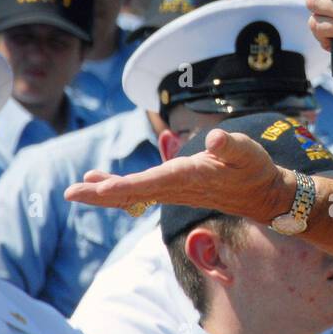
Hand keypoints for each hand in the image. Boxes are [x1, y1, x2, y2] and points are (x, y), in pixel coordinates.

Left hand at [64, 128, 293, 223]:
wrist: (263, 194)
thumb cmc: (254, 169)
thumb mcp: (246, 151)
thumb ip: (230, 145)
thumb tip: (214, 138)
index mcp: (187, 177)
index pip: (145, 184)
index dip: (117, 186)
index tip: (91, 189)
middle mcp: (175, 188)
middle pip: (131, 193)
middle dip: (100, 193)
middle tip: (69, 194)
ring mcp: (174, 191)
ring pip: (132, 194)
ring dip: (105, 192)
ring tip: (78, 188)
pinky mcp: (175, 188)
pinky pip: (141, 191)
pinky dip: (119, 188)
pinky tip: (104, 184)